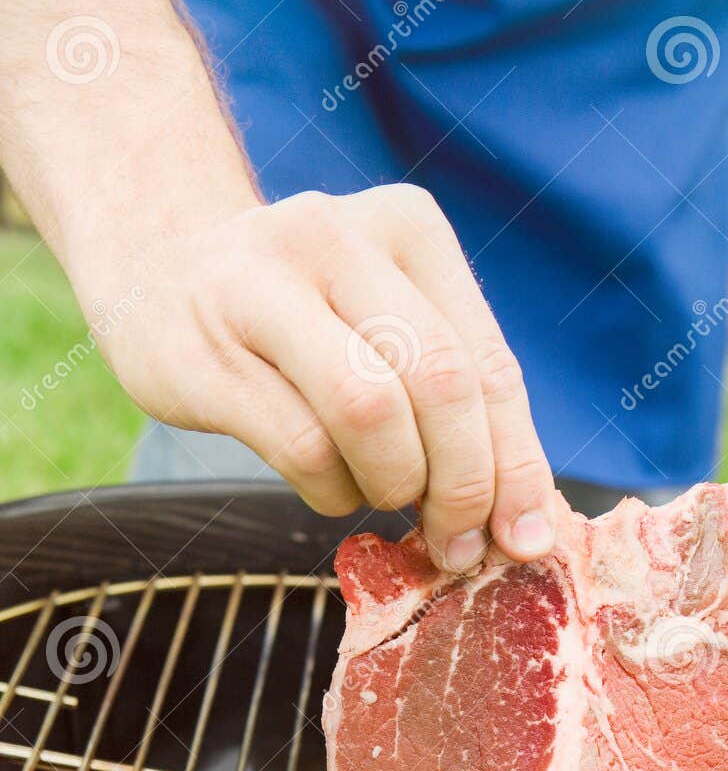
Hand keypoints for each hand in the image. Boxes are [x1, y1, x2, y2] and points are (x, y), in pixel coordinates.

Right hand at [89, 185, 555, 570]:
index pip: (488, 363)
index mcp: (408, 229)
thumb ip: (461, 407)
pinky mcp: (204, 352)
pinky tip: (330, 484)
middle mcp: (337, 238)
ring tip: (384, 495)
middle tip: (457, 541)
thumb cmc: (304, 320)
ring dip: (392, 483)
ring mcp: (260, 286)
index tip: (523, 537)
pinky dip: (332, 492)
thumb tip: (526, 527)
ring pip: (369, 411)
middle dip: (463, 484)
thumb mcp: (390, 330)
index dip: (517, 463)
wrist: (157, 275)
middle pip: (439, 382)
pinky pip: (302, 447)